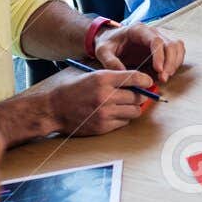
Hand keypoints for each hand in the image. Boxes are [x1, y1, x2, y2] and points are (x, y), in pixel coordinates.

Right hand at [33, 67, 154, 135]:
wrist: (53, 109)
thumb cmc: (72, 90)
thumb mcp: (91, 76)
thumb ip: (113, 77)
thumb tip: (137, 80)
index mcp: (102, 79)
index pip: (134, 78)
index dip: (145, 80)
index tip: (149, 82)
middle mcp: (105, 95)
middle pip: (138, 96)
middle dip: (141, 95)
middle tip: (139, 95)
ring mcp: (105, 113)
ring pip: (134, 111)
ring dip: (133, 108)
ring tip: (126, 105)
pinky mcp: (103, 126)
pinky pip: (124, 122)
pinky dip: (123, 118)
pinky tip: (114, 113)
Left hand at [93, 23, 184, 84]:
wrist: (110, 40)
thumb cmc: (108, 44)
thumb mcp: (103, 51)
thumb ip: (110, 62)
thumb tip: (124, 75)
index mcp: (138, 30)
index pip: (156, 40)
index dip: (160, 56)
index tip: (158, 70)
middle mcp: (152, 32)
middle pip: (170, 44)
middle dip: (170, 63)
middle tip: (162, 79)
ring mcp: (159, 38)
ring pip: (177, 47)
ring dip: (174, 63)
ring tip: (164, 77)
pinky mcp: (162, 46)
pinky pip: (177, 52)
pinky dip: (176, 63)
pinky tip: (167, 73)